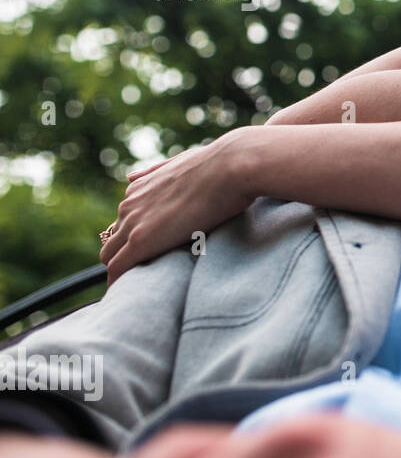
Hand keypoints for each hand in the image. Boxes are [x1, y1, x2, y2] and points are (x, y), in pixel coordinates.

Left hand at [100, 128, 256, 285]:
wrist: (232, 167)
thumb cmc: (220, 166)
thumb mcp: (182, 163)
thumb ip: (156, 172)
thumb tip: (130, 177)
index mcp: (139, 188)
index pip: (125, 222)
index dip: (133, 239)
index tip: (150, 253)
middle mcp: (129, 205)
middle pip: (112, 240)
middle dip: (124, 257)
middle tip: (145, 274)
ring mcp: (133, 222)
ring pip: (110, 255)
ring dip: (123, 270)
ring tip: (140, 288)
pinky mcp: (142, 241)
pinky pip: (117, 268)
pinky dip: (119, 282)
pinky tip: (131, 294)